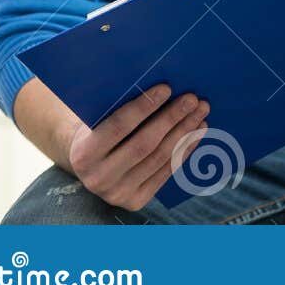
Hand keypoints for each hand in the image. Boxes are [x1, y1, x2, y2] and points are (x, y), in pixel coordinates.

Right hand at [66, 84, 209, 210]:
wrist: (90, 166)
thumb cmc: (98, 131)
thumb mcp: (98, 118)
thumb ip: (118, 105)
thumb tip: (159, 84)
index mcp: (83, 154)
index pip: (119, 126)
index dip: (144, 106)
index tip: (167, 87)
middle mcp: (98, 178)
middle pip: (144, 144)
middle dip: (172, 118)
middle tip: (193, 99)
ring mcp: (117, 193)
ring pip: (159, 158)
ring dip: (184, 132)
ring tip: (200, 112)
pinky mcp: (136, 201)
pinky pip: (166, 172)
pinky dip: (185, 149)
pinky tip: (197, 132)